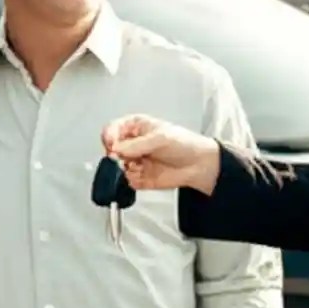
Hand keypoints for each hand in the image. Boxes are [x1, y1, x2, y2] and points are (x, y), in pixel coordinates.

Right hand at [101, 114, 221, 194]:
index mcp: (135, 127)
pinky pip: (126, 180)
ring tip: (140, 165)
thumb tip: (116, 149)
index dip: (109, 137)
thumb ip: (136, 145)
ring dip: (125, 168)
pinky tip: (144, 174)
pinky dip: (133, 179)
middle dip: (116, 156)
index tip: (112, 146)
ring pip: (116, 167)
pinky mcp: (138, 177)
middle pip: (110, 149)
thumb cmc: (184, 144)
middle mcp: (132, 143)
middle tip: (125, 158)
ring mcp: (134, 161)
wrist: (198, 165)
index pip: (111, 129)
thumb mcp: (160, 138)